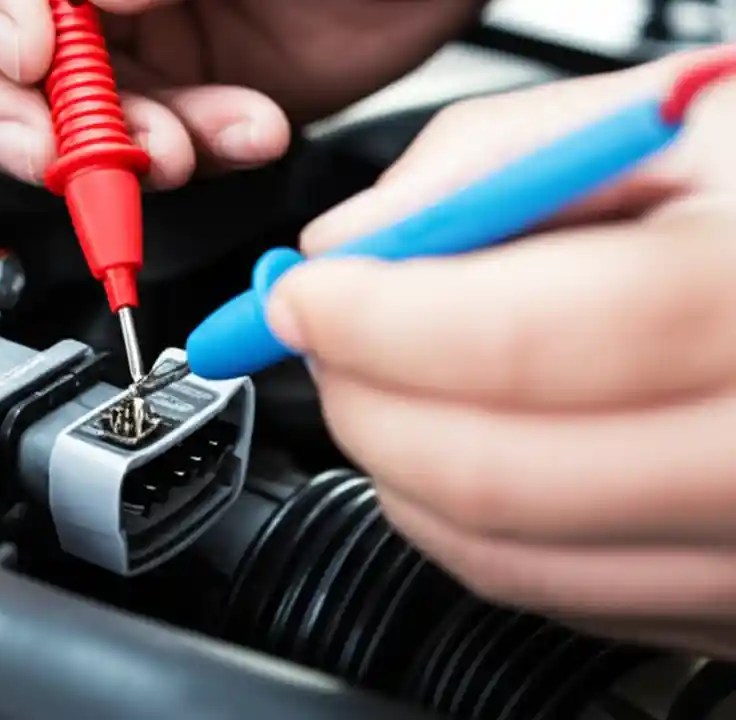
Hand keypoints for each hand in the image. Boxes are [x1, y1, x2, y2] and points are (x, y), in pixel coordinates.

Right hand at [0, 0, 480, 187]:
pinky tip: (244, 129)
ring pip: (62, 123)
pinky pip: (153, 150)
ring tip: (178, 144)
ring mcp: (125, 37)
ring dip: (113, 151)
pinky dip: (194, 155)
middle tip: (57, 146)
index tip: (29, 53)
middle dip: (12, 115)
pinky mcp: (184, 93)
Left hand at [267, 46, 735, 658]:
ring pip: (502, 556)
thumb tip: (353, 243)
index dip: (369, 320)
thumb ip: (499, 158)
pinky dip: (471, 521)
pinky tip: (474, 442)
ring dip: (396, 468)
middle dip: (361, 400)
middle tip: (325, 341)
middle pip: (490, 473)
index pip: (512, 341)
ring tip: (387, 384)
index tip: (302, 295)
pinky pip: (555, 592)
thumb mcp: (689, 115)